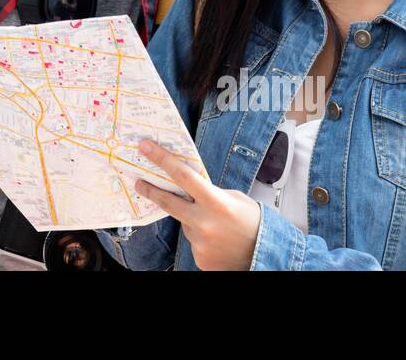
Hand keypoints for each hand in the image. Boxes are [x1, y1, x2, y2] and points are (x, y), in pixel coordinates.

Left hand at [132, 139, 261, 270]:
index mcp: (216, 202)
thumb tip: (188, 188)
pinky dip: (201, 237)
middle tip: (140, 182)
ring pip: (186, 224)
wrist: (265, 256)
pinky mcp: (199, 257)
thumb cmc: (254, 223)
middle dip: (151, 190)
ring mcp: (200, 242)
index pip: (182, 176)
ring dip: (193, 220)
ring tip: (215, 225)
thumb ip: (209, 192)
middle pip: (168, 202)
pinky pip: (194, 241)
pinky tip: (216, 239)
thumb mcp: (235, 199)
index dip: (162, 160)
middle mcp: (204, 223)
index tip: (146, 148)